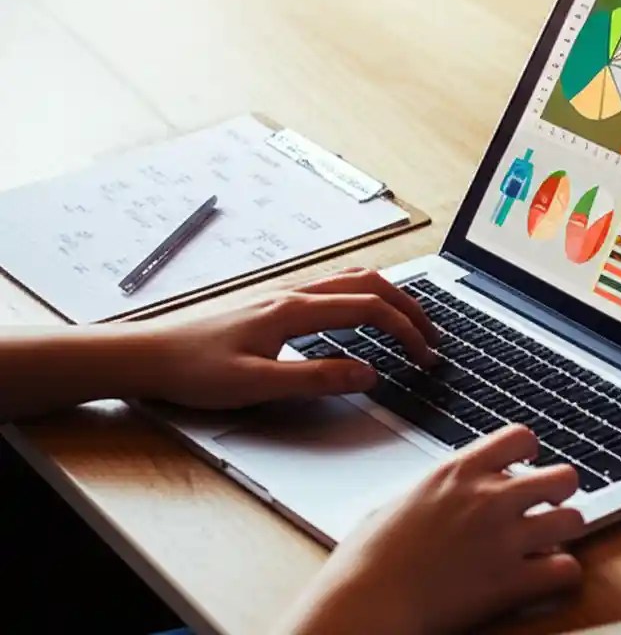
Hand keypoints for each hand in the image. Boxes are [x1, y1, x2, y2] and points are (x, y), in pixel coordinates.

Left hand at [142, 267, 437, 408]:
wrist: (144, 355)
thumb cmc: (192, 371)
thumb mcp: (258, 385)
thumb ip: (317, 378)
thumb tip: (369, 373)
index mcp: (294, 310)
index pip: (370, 309)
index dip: (406, 331)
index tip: (425, 356)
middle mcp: (293, 294)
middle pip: (370, 284)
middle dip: (410, 307)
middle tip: (432, 338)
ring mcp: (283, 295)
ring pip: (353, 279)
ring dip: (389, 297)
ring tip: (408, 324)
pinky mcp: (272, 304)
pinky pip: (333, 287)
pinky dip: (364, 297)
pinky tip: (361, 319)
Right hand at [279, 426, 585, 634]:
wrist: (364, 605)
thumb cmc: (366, 562)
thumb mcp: (397, 505)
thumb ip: (435, 493)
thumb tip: (442, 495)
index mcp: (456, 473)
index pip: (520, 437)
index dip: (530, 453)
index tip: (526, 468)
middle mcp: (488, 498)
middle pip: (564, 476)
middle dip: (558, 494)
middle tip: (543, 511)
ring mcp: (504, 538)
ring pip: (575, 520)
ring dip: (563, 535)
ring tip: (544, 547)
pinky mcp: (512, 581)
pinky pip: (567, 569)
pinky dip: (560, 575)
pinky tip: (542, 579)